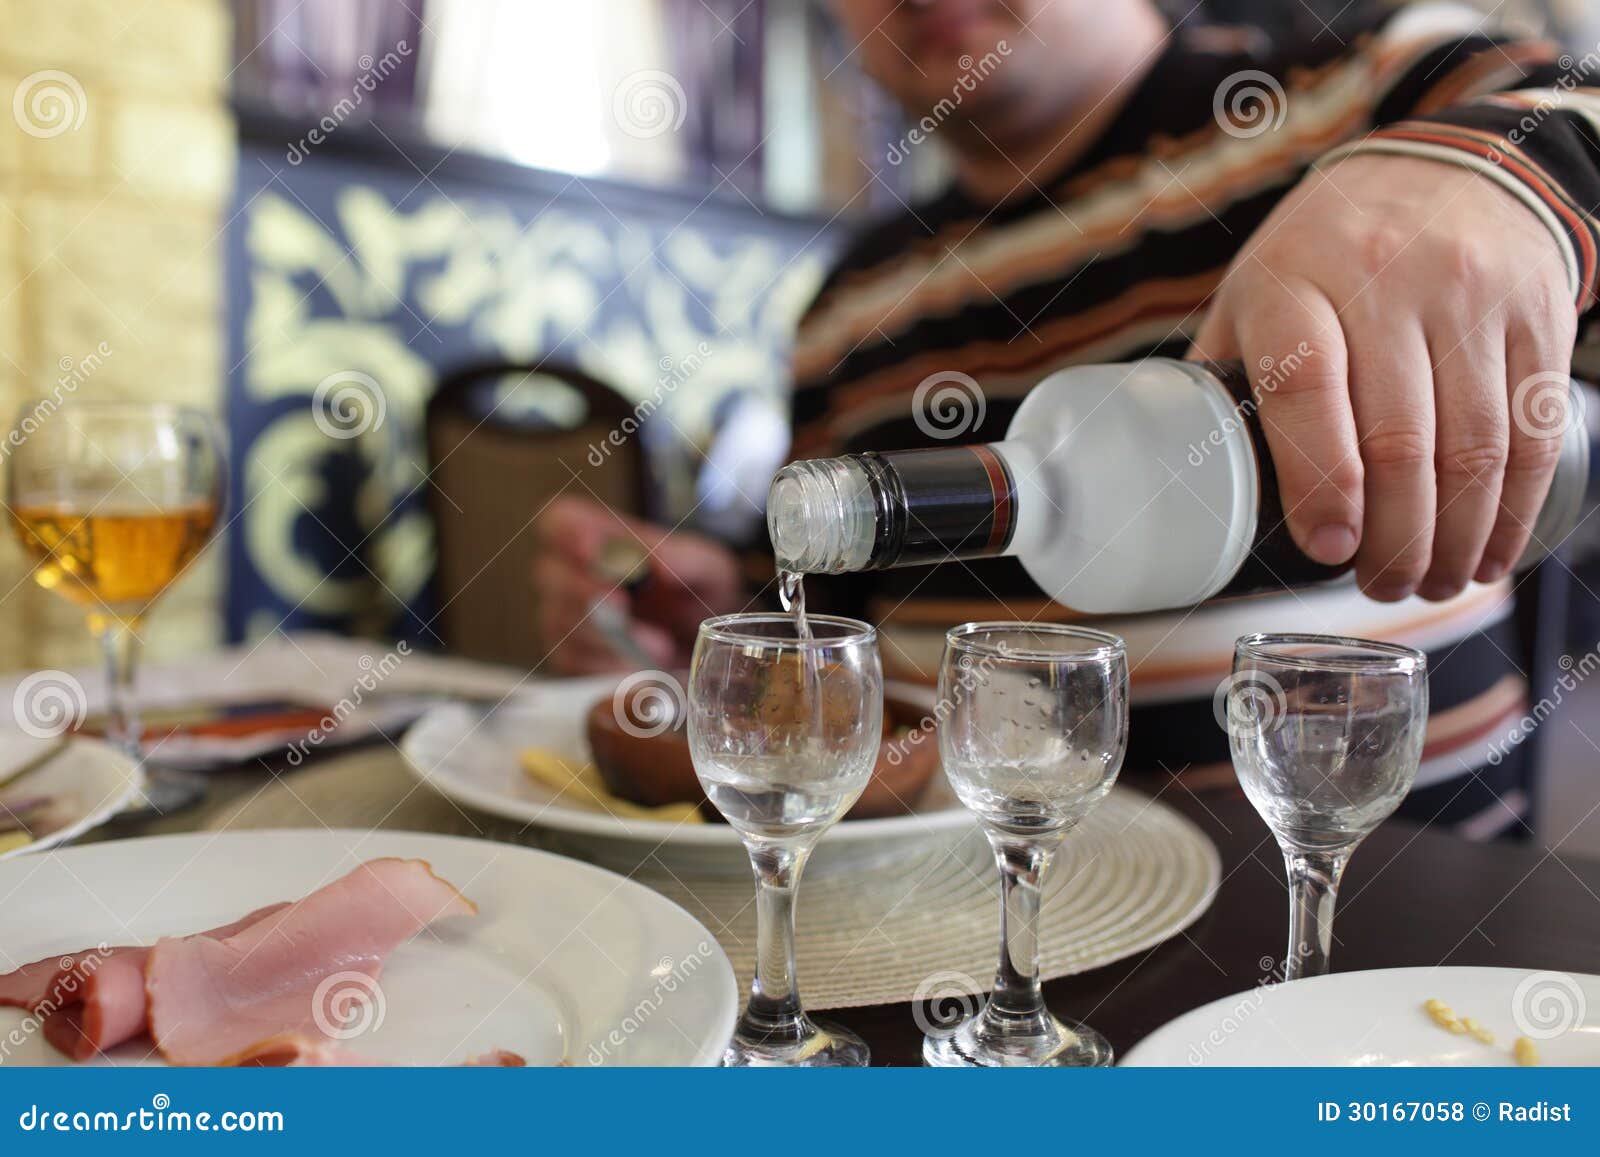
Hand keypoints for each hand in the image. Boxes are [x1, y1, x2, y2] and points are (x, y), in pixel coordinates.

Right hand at [531, 496, 742, 674]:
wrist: (705, 642)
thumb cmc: (697, 593)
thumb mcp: (709, 568)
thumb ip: (684, 559)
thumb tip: (655, 564)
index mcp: (600, 535)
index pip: (559, 521)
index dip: (568, 534)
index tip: (594, 551)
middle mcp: (572, 573)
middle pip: (550, 575)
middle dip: (585, 591)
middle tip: (621, 605)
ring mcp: (567, 618)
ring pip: (560, 622)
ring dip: (606, 636)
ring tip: (658, 645)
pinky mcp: (574, 659)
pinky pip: (574, 664)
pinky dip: (609, 666)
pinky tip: (640, 666)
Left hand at [1190, 155, 1576, 600]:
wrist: (1451, 166)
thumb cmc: (1325, 252)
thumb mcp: (1256, 289)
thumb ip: (1225, 376)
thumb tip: (1178, 480)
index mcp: (1295, 283)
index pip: (1309, 387)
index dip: (1320, 479)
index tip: (1329, 549)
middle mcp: (1388, 283)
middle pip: (1401, 437)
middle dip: (1394, 538)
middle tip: (1380, 588)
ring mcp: (1472, 298)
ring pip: (1475, 445)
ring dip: (1454, 537)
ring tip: (1430, 584)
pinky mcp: (1538, 316)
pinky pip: (1531, 429)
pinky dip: (1513, 508)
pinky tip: (1488, 553)